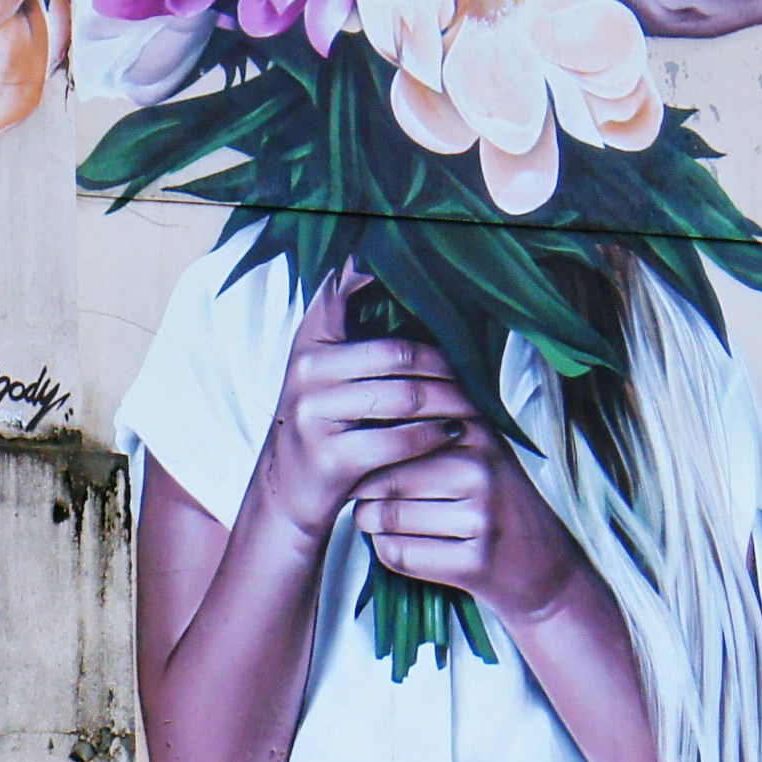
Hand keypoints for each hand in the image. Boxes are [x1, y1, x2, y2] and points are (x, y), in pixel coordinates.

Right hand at [249, 271, 487, 545]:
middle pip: (398, 353)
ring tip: (473, 407)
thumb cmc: (324, 423)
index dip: (378, 270)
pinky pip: (401, 440)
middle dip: (446, 366)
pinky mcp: (330, 457)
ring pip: (406, 397)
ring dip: (450, 402)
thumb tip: (424, 294)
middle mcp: (306, 369)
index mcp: (309, 339)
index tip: (428, 270)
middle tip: (475, 376)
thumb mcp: (325, 372)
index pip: (343, 288)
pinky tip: (452, 433)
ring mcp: (313, 413)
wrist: (286, 491)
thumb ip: (357, 336)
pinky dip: (434, 436)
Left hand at [348, 425, 589, 625]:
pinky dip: (393, 555)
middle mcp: (480, 468)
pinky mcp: (473, 562)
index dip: (368, 456)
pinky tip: (417, 549)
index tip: (367, 467)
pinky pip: (398, 554)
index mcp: (476, 430)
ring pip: (385, 518)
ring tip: (400, 527)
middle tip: (378, 505)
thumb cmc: (493, 505)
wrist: (545, 569)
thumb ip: (424, 429)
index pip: (392, 433)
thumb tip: (350, 420)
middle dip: (366, 497)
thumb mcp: (474, 451)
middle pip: (382, 479)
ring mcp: (480, 516)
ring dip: (377, 528)